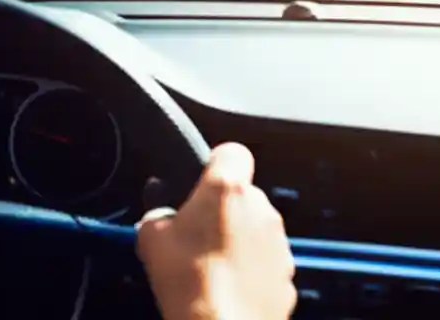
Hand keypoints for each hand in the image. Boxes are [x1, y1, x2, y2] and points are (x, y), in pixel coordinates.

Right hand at [137, 143, 295, 319]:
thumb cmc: (187, 281)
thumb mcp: (150, 238)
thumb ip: (159, 215)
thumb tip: (162, 219)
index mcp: (227, 190)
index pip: (232, 151)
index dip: (215, 164)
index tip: (202, 182)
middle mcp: (261, 210)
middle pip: (244, 195)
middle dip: (225, 210)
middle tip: (198, 234)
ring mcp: (280, 244)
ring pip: (258, 229)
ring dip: (240, 241)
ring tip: (212, 267)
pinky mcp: (288, 275)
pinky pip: (267, 262)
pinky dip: (252, 270)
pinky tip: (230, 287)